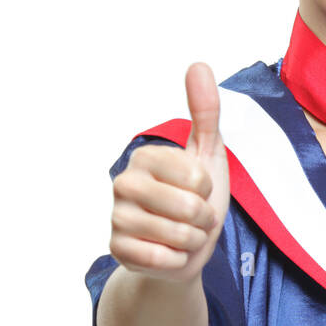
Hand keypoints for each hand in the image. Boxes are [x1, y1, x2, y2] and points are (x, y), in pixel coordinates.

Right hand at [109, 62, 229, 282]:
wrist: (184, 248)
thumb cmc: (196, 198)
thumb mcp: (207, 153)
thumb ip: (205, 112)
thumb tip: (199, 65)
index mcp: (146, 156)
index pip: (197, 177)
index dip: (208, 189)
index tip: (199, 189)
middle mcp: (124, 182)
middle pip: (189, 207)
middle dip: (204, 219)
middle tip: (194, 217)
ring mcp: (117, 217)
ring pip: (178, 236)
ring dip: (193, 241)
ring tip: (183, 234)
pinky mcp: (117, 250)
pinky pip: (162, 259)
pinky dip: (176, 261)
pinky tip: (167, 252)